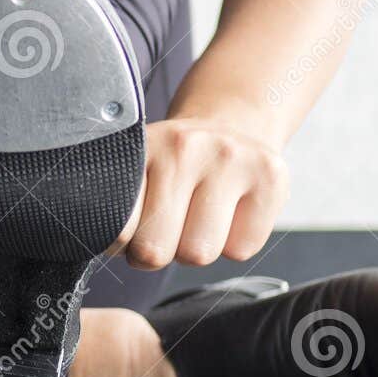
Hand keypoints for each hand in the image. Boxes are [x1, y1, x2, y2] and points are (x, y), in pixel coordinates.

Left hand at [115, 118, 288, 268]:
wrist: (232, 123)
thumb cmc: (176, 162)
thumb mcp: (137, 170)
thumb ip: (116, 203)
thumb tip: (105, 243)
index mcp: (142, 147)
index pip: (117, 227)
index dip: (121, 245)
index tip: (129, 233)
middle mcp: (186, 146)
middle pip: (156, 249)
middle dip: (156, 252)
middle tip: (166, 228)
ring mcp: (233, 159)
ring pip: (199, 253)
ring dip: (194, 250)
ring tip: (196, 221)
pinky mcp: (272, 178)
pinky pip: (241, 251)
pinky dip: (233, 245)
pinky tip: (231, 215)